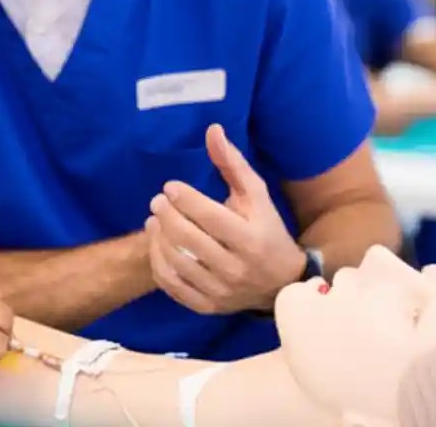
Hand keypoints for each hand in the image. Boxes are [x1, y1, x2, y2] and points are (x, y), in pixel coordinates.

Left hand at [145, 124, 306, 313]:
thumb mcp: (256, 196)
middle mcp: (236, 269)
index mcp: (251, 240)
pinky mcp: (207, 306)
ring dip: (159, 237)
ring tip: (155, 219)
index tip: (170, 186)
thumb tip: (212, 129)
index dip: (185, 199)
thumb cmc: (266, 230)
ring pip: (176, 262)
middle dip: (167, 215)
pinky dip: (158, 262)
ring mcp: (221, 291)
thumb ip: (232, 164)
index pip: (210, 217)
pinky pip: (172, 285)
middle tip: (157, 201)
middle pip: (189, 239)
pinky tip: (158, 244)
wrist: (281, 283)